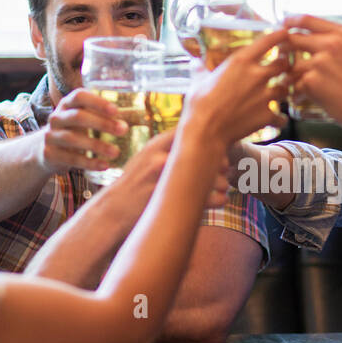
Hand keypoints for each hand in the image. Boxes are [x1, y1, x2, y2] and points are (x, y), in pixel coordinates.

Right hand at [36, 86, 127, 173]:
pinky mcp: (50, 155)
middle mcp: (57, 118)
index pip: (79, 96)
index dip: (97, 102)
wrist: (46, 150)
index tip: (116, 110)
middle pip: (78, 117)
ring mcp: (51, 136)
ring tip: (116, 152)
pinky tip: (104, 165)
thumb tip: (142, 115)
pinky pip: (71, 159)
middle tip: (123, 130)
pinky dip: (89, 163)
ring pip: (73, 139)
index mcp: (68, 104)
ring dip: (97, 145)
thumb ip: (109, 117)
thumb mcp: (87, 119)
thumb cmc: (75, 130)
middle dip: (102, 123)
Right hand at [95, 129, 229, 221]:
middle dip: (220, 162)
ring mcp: (164, 179)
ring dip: (221, 182)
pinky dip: (218, 199)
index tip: (219, 150)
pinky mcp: (169, 200)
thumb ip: (166, 147)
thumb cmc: (133, 183)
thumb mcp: (145, 156)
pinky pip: (205, 199)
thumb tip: (193, 138)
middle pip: (204, 153)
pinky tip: (221, 199)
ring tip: (223, 185)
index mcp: (157, 145)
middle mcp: (161, 158)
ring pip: (208, 177)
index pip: (193, 133)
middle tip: (226, 168)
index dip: (210, 141)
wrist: (115, 209)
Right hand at [184, 28, 290, 144]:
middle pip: (284, 64)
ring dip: (283, 91)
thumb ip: (200, 69)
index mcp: (241, 62)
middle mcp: (257, 76)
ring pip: (286, 90)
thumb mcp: (197, 81)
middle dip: (284, 66)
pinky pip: (281, 116)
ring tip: (278, 94)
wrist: (205, 132)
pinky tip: (276, 120)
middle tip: (281, 68)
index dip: (279, 35)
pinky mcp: (267, 116)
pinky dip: (279, 119)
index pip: (268, 41)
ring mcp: (265, 96)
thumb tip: (194, 62)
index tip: (285, 33)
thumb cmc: (199, 105)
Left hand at [282, 15, 341, 130]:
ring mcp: (319, 62)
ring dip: (287, 74)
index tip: (283, 25)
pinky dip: (295, 93)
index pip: (307, 20)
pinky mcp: (311, 82)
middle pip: (292, 39)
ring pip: (290, 64)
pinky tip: (300, 98)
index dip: (291, 21)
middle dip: (282, 48)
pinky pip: (294, 85)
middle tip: (280, 56)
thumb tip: (337, 38)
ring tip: (289, 83)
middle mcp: (330, 44)